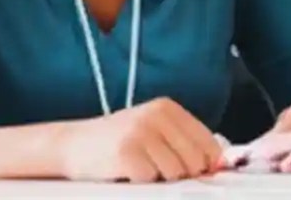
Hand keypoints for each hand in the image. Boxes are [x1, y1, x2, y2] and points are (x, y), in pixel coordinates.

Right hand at [58, 97, 224, 182]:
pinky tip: (125, 171)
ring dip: (158, 179)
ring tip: (140, 167)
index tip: (193, 173)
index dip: (205, 165)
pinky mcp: (126, 153)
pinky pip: (150, 180)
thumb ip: (184, 143)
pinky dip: (139, 183)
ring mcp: (141, 133)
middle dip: (180, 174)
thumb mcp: (153, 132)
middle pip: (195, 162)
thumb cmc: (117, 142)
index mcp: (168, 108)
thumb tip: (220, 165)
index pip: (209, 144)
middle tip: (155, 168)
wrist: (71, 145)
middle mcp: (156, 116)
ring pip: (175, 174)